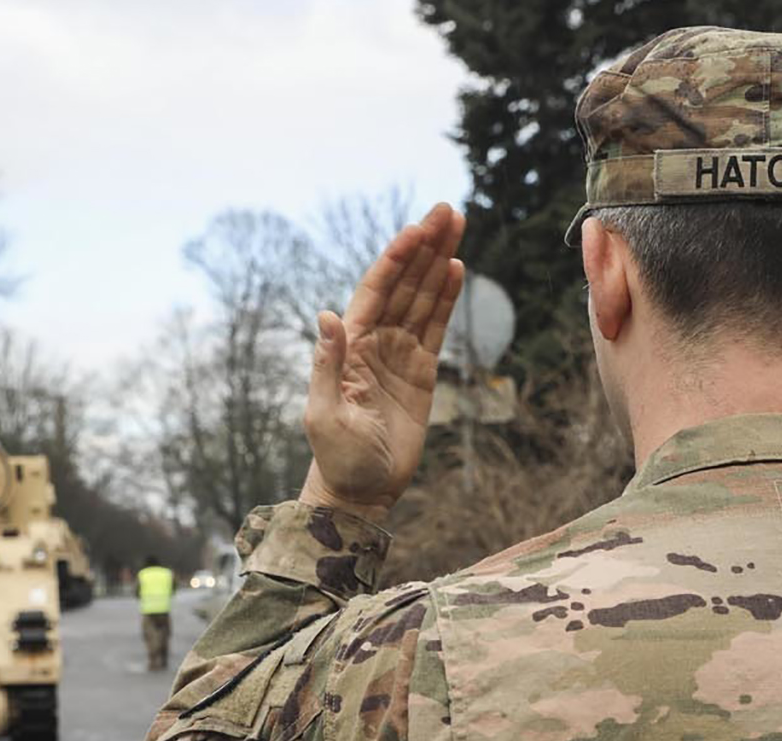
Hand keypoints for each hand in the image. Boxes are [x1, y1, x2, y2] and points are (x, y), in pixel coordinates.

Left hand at [299, 203, 465, 522]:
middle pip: (404, 283)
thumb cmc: (336, 457)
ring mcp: (399, 354)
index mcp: (349, 345)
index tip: (418, 229)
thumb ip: (326, 365)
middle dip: (424, 246)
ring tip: (458, 224)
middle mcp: (374, 341)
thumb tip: (328, 315)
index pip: (377, 290)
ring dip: (438, 261)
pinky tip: (456, 269)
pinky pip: (436, 328)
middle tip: (447, 210)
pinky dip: (446, 298)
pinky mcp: (421, 373)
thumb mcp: (323, 414)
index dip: (398, 258)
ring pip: (422, 298)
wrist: (359, 490)